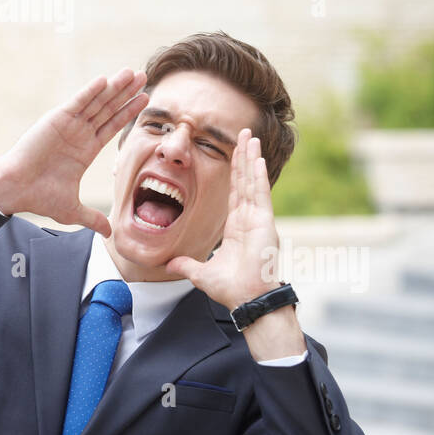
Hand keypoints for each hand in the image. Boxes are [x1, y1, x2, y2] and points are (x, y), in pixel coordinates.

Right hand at [0, 69, 148, 234]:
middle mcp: (79, 133)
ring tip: (132, 73)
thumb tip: (109, 234)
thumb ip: (92, 218)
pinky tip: (105, 80)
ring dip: (115, 87)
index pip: (112, 126)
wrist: (15, 189)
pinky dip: (91, 91)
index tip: (145, 99)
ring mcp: (69, 125)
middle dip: (126, 93)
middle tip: (144, 76)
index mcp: (85, 149)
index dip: (128, 112)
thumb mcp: (72, 211)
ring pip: (97, 102)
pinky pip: (78, 102)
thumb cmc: (39, 197)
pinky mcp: (56, 120)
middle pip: (109, 108)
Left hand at [165, 128, 280, 310]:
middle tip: (243, 133)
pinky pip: (260, 194)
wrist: (247, 300)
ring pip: (253, 181)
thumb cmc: (231, 289)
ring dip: (251, 158)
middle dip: (243, 156)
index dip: (234, 171)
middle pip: (244, 180)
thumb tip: (169, 263)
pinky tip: (257, 158)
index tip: (233, 152)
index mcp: (236, 226)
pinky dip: (258, 176)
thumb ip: (186, 265)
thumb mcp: (201, 273)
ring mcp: (258, 218)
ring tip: (250, 137)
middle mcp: (248, 218)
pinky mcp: (264, 223)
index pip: (233, 191)